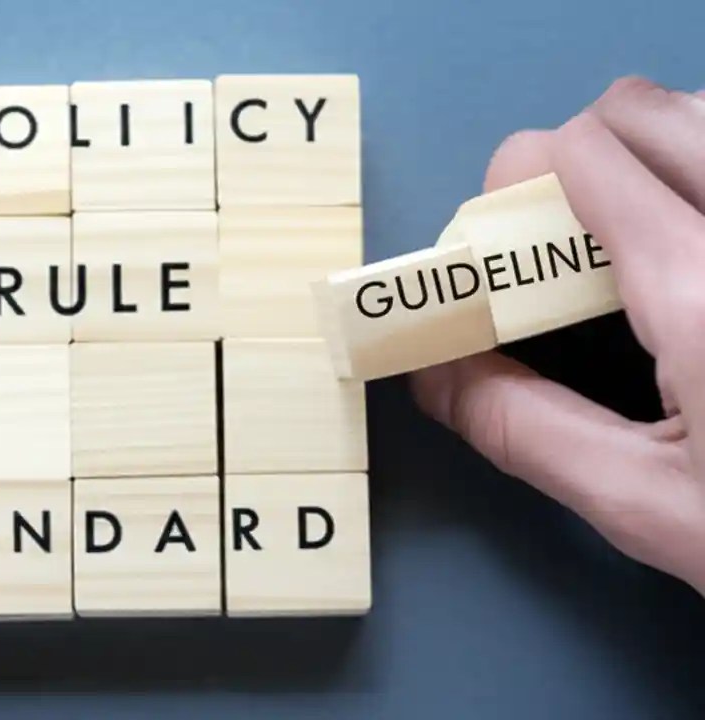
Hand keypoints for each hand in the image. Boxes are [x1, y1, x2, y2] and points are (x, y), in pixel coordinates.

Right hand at [412, 78, 704, 595]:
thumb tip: (433, 371)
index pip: (578, 154)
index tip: (507, 257)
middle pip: (642, 108)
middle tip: (572, 245)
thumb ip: (523, 428)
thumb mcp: (646, 505)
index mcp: (702, 291)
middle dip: (580, 156)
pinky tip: (700, 246)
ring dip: (657, 152)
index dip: (515, 190)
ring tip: (649, 242)